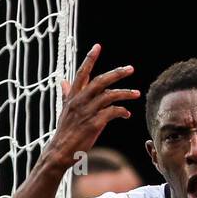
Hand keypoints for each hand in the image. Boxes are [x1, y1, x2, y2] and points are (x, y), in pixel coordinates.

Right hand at [44, 44, 138, 167]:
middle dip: (117, 73)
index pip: (82, 73)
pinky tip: (126, 114)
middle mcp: (79, 101)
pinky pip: (112, 112)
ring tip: (136, 93)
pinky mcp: (94, 124)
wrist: (60, 151)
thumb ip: (67, 94)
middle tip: (130, 69)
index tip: (97, 46)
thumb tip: (63, 81)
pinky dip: (121, 111)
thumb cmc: (65, 131)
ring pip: (109, 96)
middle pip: (100, 81)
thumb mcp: (64, 109)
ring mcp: (86, 112)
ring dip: (125, 93)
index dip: (90, 59)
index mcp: (73, 96)